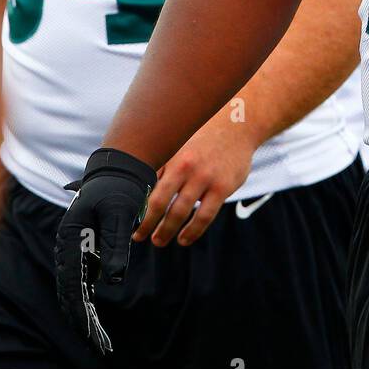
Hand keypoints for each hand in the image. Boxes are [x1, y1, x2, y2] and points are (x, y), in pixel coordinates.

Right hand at [53, 148, 155, 354]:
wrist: (118, 171)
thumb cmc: (119, 189)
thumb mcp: (121, 213)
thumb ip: (117, 245)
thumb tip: (113, 280)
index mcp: (71, 237)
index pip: (71, 281)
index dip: (78, 308)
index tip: (87, 329)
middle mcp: (68, 247)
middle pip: (71, 291)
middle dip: (82, 320)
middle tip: (97, 344)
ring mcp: (76, 251)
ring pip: (77, 290)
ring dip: (85, 315)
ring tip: (98, 341)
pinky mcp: (87, 252)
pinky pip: (85, 282)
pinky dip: (89, 302)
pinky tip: (94, 321)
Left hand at [133, 105, 259, 246]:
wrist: (237, 127)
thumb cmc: (203, 142)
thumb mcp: (180, 148)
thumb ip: (162, 168)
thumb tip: (139, 194)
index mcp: (172, 158)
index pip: (148, 188)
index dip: (137, 210)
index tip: (130, 222)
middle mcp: (186, 167)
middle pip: (160, 203)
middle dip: (147, 225)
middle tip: (139, 237)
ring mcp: (206, 177)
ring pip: (181, 212)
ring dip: (167, 231)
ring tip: (158, 241)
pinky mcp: (223, 187)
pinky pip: (205, 216)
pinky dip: (192, 231)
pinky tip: (184, 239)